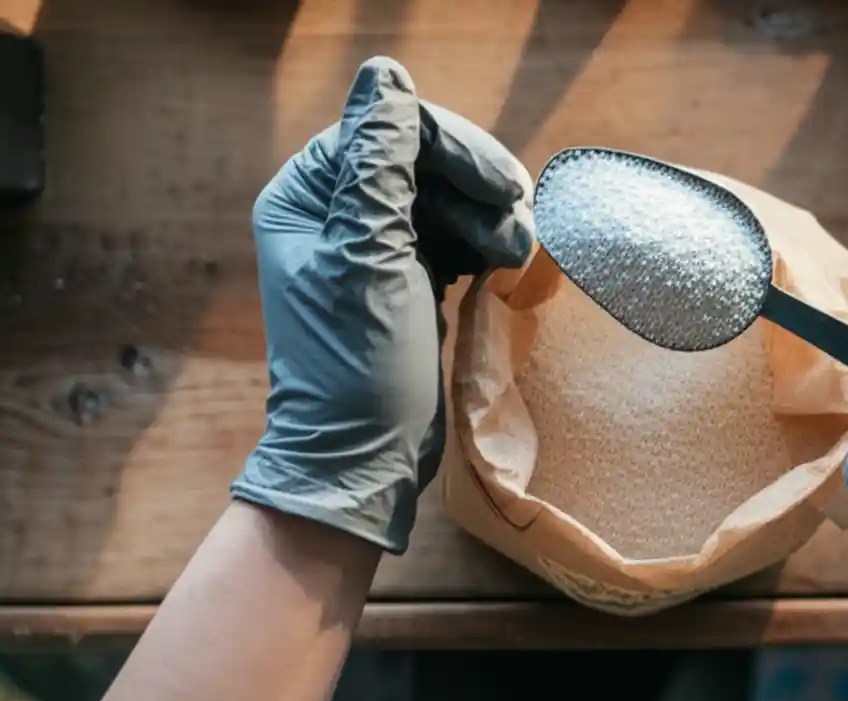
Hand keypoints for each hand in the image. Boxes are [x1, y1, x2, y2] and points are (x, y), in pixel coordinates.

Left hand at [231, 57, 532, 553]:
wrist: (364, 458)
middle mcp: (334, 213)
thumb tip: (385, 75)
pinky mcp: (407, 275)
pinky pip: (454, 232)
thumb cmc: (358, 366)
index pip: (384, 133)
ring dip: (489, 218)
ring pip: (446, 196)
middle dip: (476, 186)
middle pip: (420, 160)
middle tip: (521, 219)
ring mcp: (373, 244)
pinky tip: (508, 265)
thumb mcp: (372, 258)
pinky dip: (484, 243)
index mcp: (306, 199)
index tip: (503, 186)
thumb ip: (380, 164)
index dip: (448, 146)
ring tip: (519, 255)